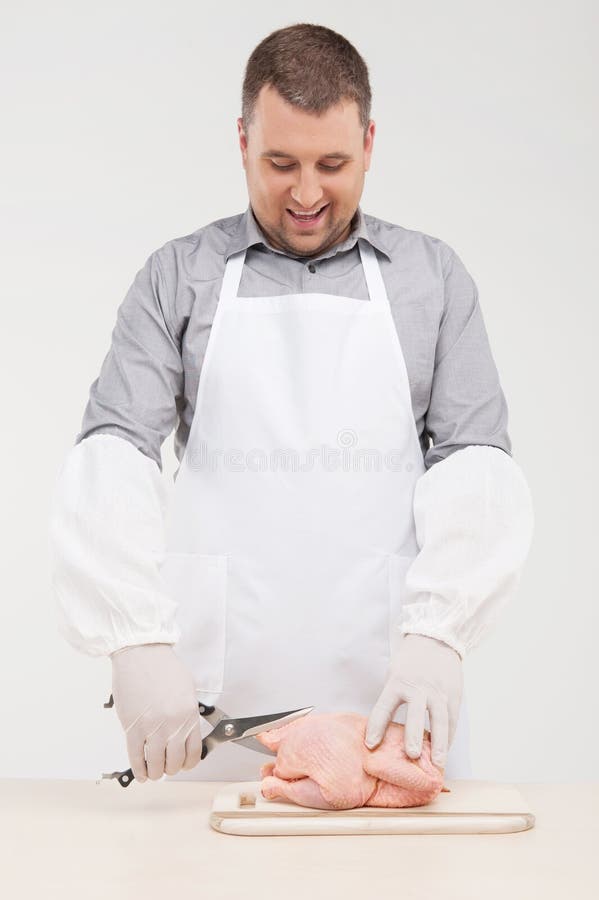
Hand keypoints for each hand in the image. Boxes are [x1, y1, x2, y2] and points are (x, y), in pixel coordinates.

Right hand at [110, 643, 202, 780]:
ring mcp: (151, 728)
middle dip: (172, 768)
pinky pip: (135, 757)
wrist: (141, 653)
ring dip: (155, 772)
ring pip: (155, 764)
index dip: (189, 763)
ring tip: (154, 771)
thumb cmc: (163, 666)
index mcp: (189, 714)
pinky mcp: (132, 727)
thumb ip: (189, 712)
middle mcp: (172, 724)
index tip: (184, 764)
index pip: (193, 752)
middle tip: (168, 766)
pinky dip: (138, 770)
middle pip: (175, 762)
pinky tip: (140, 773)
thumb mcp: (188, 688)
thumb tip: (188, 731)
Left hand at [364, 633, 462, 768]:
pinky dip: (449, 737)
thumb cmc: (410, 661)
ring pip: (440, 720)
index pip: (384, 706)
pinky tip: (444, 751)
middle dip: (414, 734)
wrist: (436, 640)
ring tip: (437, 764)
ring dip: (439, 743)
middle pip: (416, 713)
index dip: (376, 725)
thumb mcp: (395, 674)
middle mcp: (419, 687)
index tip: (370, 745)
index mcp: (398, 681)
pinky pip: (452, 720)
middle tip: (411, 755)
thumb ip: (391, 699)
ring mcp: (439, 692)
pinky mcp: (454, 695)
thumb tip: (382, 730)